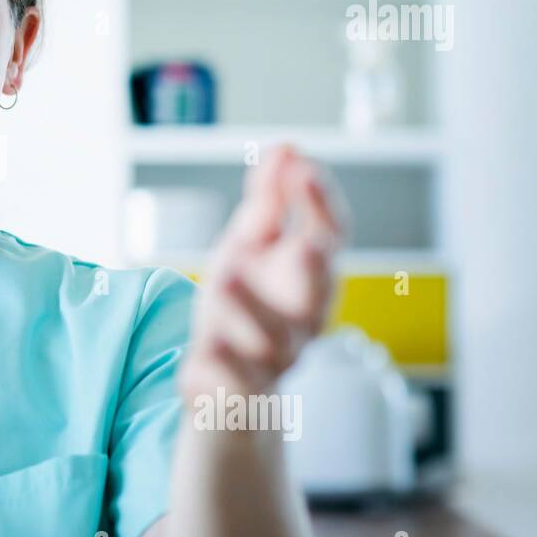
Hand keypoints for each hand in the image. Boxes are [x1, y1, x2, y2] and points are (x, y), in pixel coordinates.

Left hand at [179, 144, 345, 401]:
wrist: (227, 385)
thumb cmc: (244, 302)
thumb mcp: (251, 245)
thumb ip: (269, 200)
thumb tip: (287, 148)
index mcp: (311, 277)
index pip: (330, 237)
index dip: (320, 203)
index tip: (303, 168)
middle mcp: (302, 319)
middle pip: (318, 294)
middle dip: (313, 266)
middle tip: (304, 243)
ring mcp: (272, 356)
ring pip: (272, 339)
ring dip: (251, 307)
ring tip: (228, 274)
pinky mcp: (236, 388)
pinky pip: (234, 381)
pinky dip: (222, 365)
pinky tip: (206, 347)